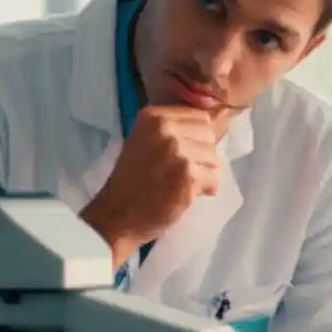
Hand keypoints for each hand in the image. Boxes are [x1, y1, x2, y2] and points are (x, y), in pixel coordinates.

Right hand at [80, 106, 219, 264]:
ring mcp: (177, 151)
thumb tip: (214, 122)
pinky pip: (215, 178)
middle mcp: (165, 128)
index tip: (181, 155)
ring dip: (204, 174)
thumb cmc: (132, 181)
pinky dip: (206, 190)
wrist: (116, 216)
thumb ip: (172, 130)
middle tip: (181, 173)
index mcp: (154, 116)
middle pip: (209, 136)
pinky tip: (186, 195)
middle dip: (201, 155)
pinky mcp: (188, 175)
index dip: (196, 138)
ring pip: (214, 158)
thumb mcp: (145, 142)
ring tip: (182, 184)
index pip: (199, 117)